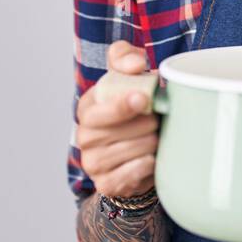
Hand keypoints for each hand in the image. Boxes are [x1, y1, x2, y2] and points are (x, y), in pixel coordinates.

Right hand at [75, 40, 159, 197]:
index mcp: (88, 108)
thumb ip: (125, 58)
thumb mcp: (128, 75)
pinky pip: (132, 174)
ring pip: (130, 151)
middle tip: (157, 120)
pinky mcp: (106, 184)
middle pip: (116, 132)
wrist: (138, 147)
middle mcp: (84, 136)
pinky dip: (147, 165)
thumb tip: (135, 65)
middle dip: (144, 124)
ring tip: (156, 137)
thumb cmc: (134, 105)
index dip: (121, 105)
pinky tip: (153, 157)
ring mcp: (93, 162)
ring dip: (150, 143)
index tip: (143, 99)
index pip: (99, 109)